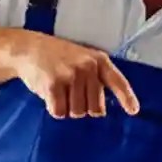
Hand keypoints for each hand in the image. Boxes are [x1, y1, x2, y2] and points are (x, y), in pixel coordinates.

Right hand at [9, 32, 139, 118]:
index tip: (133, 111)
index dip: (127, 98)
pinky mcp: (53, 85)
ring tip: (60, 91)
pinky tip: (49, 94)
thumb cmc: (58, 57)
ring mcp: (70, 75)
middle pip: (95, 108)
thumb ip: (96, 77)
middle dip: (84, 108)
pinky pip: (60, 112)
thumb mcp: (83, 59)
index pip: (118, 82)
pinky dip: (54, 109)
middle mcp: (87, 67)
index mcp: (98, 60)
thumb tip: (103, 108)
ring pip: (77, 112)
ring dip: (67, 108)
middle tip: (72, 94)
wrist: (28, 49)